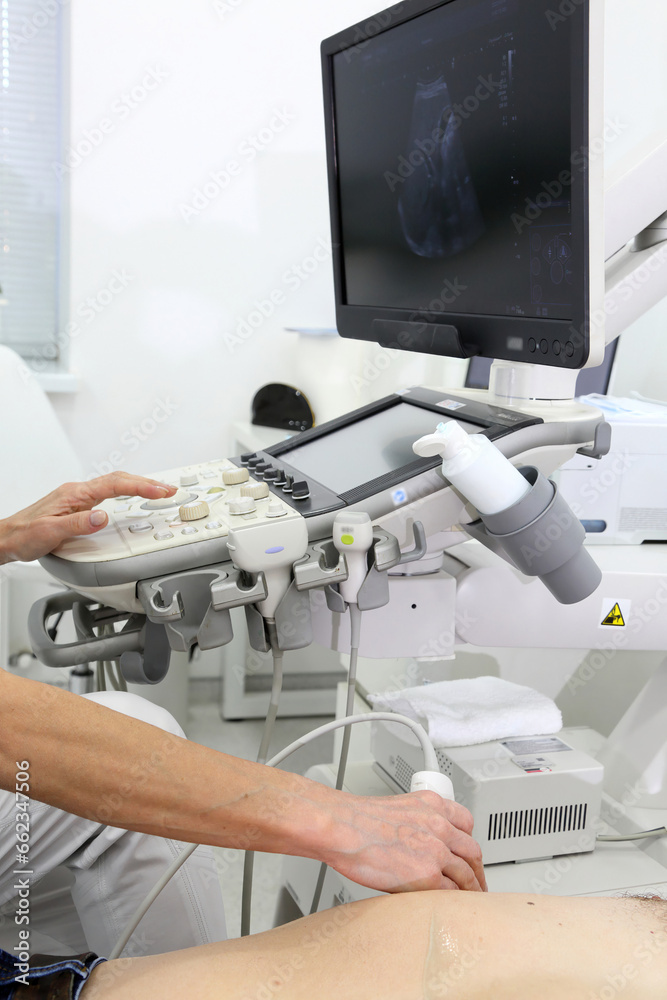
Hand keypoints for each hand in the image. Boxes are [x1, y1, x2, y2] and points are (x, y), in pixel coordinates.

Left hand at [0, 473, 176, 563]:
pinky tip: (132, 497)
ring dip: (138, 486)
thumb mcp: (51, 533)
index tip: (160, 491)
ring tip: (158, 491)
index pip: (114, 485)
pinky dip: (126, 492)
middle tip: (169, 489)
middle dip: (147, 482)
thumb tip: (103, 517)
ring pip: (115, 484)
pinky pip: (108, 492)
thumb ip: (79, 524)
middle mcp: (78, 491)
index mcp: (75, 494)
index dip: (140, 486)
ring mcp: (78, 497)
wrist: (7, 538)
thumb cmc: (25, 535)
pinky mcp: (78, 505)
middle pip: (119, 479)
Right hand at [323, 790, 486, 893]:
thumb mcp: (397, 807)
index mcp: (432, 804)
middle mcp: (439, 824)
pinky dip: (454, 901)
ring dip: (471, 889)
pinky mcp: (429, 876)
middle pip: (472, 850)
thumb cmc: (357, 821)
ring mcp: (437, 850)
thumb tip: (419, 841)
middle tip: (476, 882)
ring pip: (467, 874)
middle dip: (476, 869)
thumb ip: (416, 821)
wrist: (342, 829)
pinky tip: (451, 906)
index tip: (468, 854)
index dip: (468, 842)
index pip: (466, 823)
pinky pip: (452, 893)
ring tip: (469, 899)